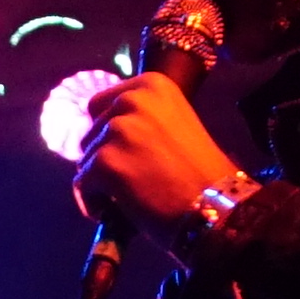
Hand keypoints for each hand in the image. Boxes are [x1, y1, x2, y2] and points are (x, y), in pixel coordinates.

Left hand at [73, 73, 239, 246]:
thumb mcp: (174, 126)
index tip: (123, 154)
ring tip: (127, 199)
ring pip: (86, 158)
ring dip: (100, 181)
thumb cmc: (202, 174)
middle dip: (104, 156)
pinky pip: (82, 184)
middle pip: (91, 130)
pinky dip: (93, 202)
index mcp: (151, 85)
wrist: (217, 207)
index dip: (107, 133)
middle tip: (128, 180)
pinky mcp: (105, 162)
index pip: (102, 104)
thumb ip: (142, 122)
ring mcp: (117, 130)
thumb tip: (105, 137)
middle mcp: (132, 99)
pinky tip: (115, 213)